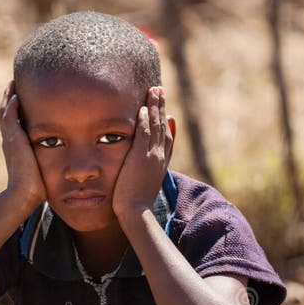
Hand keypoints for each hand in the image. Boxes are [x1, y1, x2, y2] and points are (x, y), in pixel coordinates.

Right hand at [0, 80, 46, 215]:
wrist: (24, 196)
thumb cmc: (37, 187)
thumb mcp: (45, 167)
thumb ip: (51, 159)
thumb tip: (68, 161)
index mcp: (17, 146)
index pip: (16, 121)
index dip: (18, 108)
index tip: (24, 96)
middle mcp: (10, 141)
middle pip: (7, 113)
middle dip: (11, 97)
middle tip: (16, 82)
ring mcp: (10, 140)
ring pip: (5, 112)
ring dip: (8, 96)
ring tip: (14, 82)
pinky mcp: (12, 141)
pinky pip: (8, 118)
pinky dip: (10, 105)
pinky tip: (16, 94)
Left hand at [112, 86, 174, 221]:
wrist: (136, 213)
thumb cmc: (136, 208)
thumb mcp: (143, 190)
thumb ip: (144, 178)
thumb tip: (144, 175)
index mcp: (161, 166)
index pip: (167, 140)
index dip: (167, 124)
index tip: (167, 112)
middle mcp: (160, 159)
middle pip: (163, 128)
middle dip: (162, 108)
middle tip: (160, 92)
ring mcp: (152, 157)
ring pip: (155, 126)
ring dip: (155, 107)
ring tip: (154, 91)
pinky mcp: (141, 157)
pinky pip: (144, 134)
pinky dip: (145, 120)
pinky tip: (143, 108)